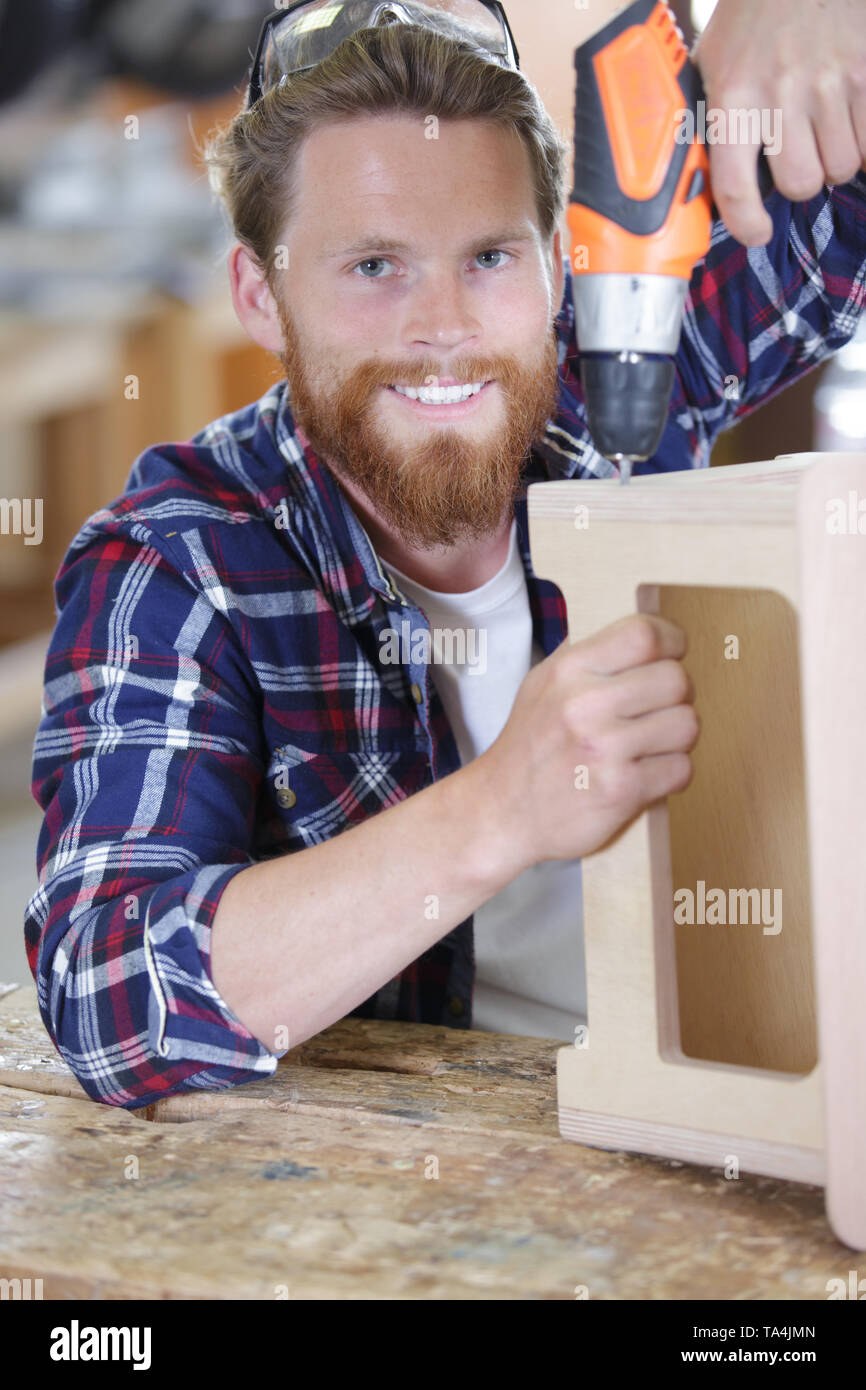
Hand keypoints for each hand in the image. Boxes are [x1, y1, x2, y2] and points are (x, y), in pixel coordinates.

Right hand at [477, 614, 699, 868]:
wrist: (502, 812)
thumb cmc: (530, 746)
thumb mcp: (543, 685)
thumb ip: (590, 658)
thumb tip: (648, 637)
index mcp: (568, 670)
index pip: (644, 634)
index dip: (672, 643)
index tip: (671, 656)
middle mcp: (585, 705)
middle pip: (676, 679)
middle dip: (677, 696)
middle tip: (657, 710)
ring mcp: (604, 749)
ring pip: (687, 724)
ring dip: (677, 737)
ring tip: (651, 744)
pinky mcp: (621, 790)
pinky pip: (682, 768)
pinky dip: (670, 773)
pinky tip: (645, 773)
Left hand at [692, 0, 865, 245]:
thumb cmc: (753, 21)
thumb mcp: (714, 63)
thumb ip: (711, 120)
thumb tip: (696, 182)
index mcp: (733, 97)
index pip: (737, 187)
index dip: (749, 224)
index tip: (757, 232)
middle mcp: (781, 93)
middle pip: (801, 184)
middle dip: (802, 179)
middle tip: (798, 153)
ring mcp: (829, 83)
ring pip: (841, 167)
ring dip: (835, 158)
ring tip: (823, 125)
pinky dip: (863, 140)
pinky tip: (849, 116)